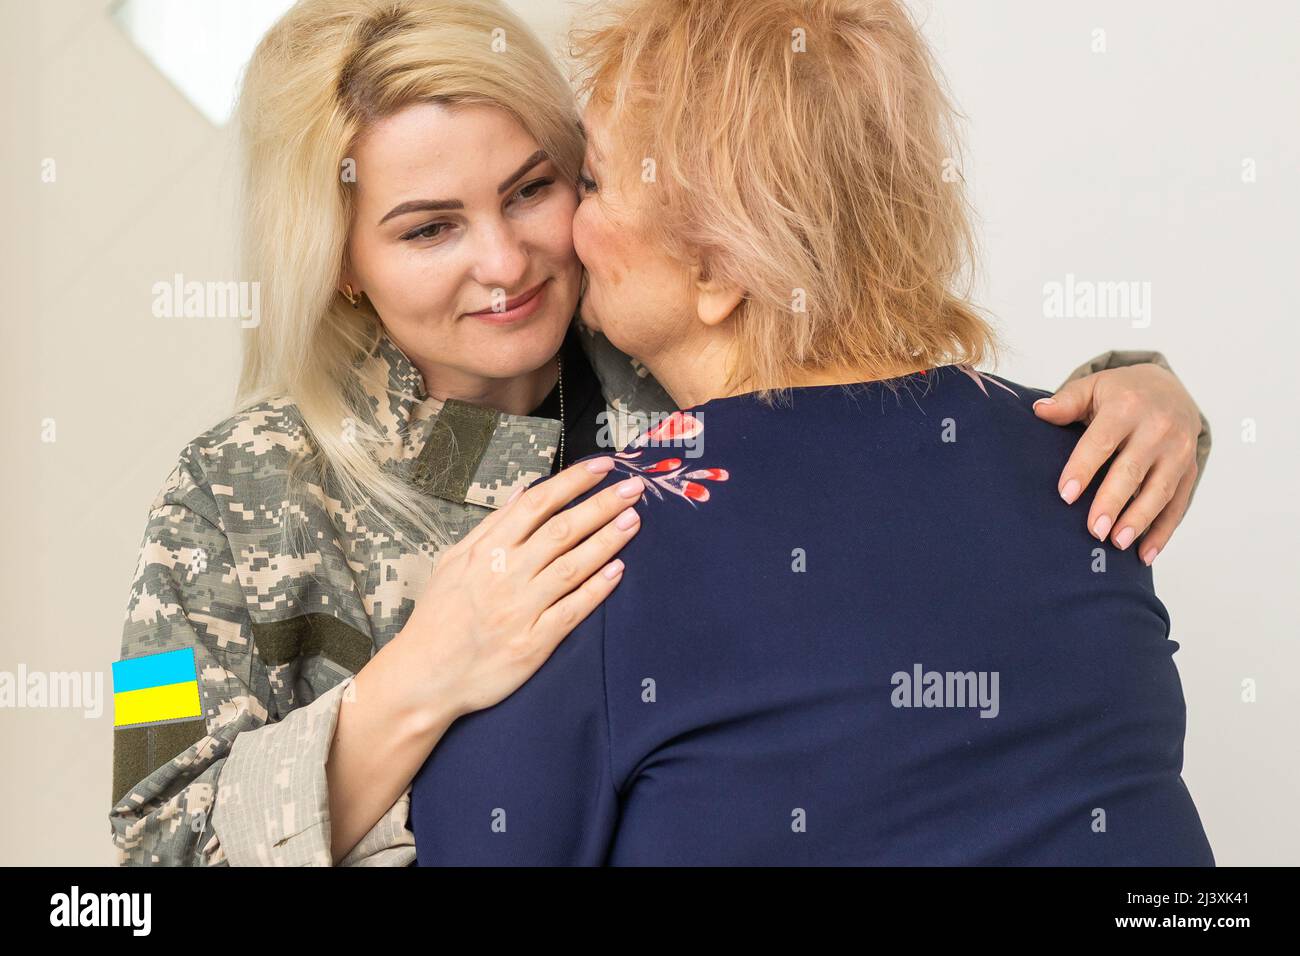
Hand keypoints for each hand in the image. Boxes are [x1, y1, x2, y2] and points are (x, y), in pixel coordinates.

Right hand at [398, 456, 644, 720]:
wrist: (425, 677)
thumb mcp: (453, 562)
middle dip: (601, 505)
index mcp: (486, 550)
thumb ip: (492, 527)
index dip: (573, 482)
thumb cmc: (438, 618)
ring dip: (607, 541)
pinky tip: (618, 570)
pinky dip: (596, 589)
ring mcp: (521, 608)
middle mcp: (506, 574)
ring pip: (572, 566)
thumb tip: (525, 493)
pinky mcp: (534, 642)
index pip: (537, 504)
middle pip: (562, 530)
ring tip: (633, 520)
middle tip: (634, 488)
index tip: (603, 466)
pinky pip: (572, 610)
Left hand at [1032, 363, 1201, 564]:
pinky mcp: (1190, 470)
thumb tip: (1040, 411)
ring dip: (1139, 520)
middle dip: (1113, 501)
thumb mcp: (1093, 387)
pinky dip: (1162, 532)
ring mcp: (1178, 451)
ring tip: (1117, 543)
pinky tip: (1145, 555)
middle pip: (1132, 470)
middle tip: (1093, 530)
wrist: (1171, 388)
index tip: (1065, 495)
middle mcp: (1158, 428)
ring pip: (1159, 490)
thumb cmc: (1122, 393)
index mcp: (1127, 407)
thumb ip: (1067, 401)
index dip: (1083, 468)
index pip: (1102, 441)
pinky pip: (1178, 504)